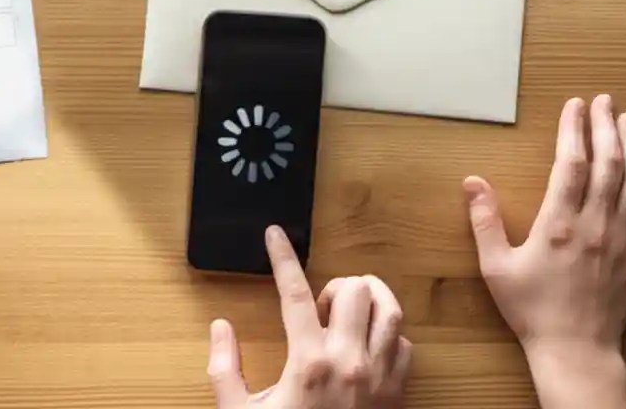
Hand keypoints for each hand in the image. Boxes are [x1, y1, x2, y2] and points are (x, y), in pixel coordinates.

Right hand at [207, 226, 411, 408]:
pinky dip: (389, 336)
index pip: (295, 294)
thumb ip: (225, 368)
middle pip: (356, 289)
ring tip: (349, 313)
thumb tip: (220, 327)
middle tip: (321, 308)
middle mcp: (349, 362)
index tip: (275, 234)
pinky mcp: (398, 393)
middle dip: (337, 286)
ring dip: (370, 300)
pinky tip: (369, 345)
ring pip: (391, 310)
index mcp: (307, 362)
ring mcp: (379, 377)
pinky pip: (405, 345)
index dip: (283, 258)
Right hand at [463, 95, 625, 407]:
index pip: (570, 164)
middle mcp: (595, 225)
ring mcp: (621, 239)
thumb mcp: (496, 267)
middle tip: (605, 101)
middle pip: (607, 164)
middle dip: (606, 127)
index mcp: (558, 224)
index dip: (573, 130)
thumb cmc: (532, 310)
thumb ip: (484, 221)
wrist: (575, 350)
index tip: (574, 106)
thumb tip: (472, 182)